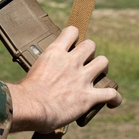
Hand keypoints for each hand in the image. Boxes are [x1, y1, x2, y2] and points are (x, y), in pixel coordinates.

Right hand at [5, 26, 121, 132]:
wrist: (30, 106)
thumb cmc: (24, 94)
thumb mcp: (32, 72)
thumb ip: (41, 72)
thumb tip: (34, 83)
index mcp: (55, 53)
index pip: (72, 32)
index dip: (74, 37)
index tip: (73, 45)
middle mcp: (71, 62)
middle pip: (90, 45)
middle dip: (89, 53)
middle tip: (83, 64)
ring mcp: (82, 78)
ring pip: (103, 62)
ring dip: (102, 68)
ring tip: (97, 77)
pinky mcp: (89, 97)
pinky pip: (111, 93)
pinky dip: (114, 98)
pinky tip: (112, 102)